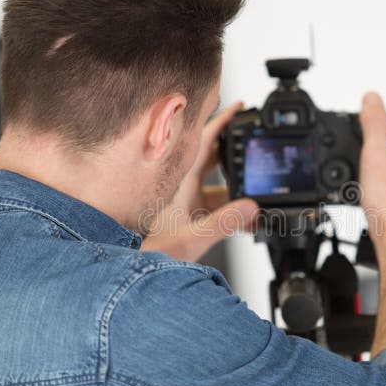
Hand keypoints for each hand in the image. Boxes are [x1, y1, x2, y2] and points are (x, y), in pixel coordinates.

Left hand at [140, 101, 258, 261]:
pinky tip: (247, 220)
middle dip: (237, 153)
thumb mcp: (189, 239)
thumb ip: (222, 223)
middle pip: (213, 159)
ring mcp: (182, 203)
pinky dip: (231, 209)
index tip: (240, 107)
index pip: (203, 140)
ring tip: (259, 196)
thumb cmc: (143, 256)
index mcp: (177, 182)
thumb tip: (250, 208)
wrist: (127, 278)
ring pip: (215, 185)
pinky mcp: (185, 220)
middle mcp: (179, 188)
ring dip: (237, 189)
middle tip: (258, 147)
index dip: (223, 122)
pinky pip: (213, 206)